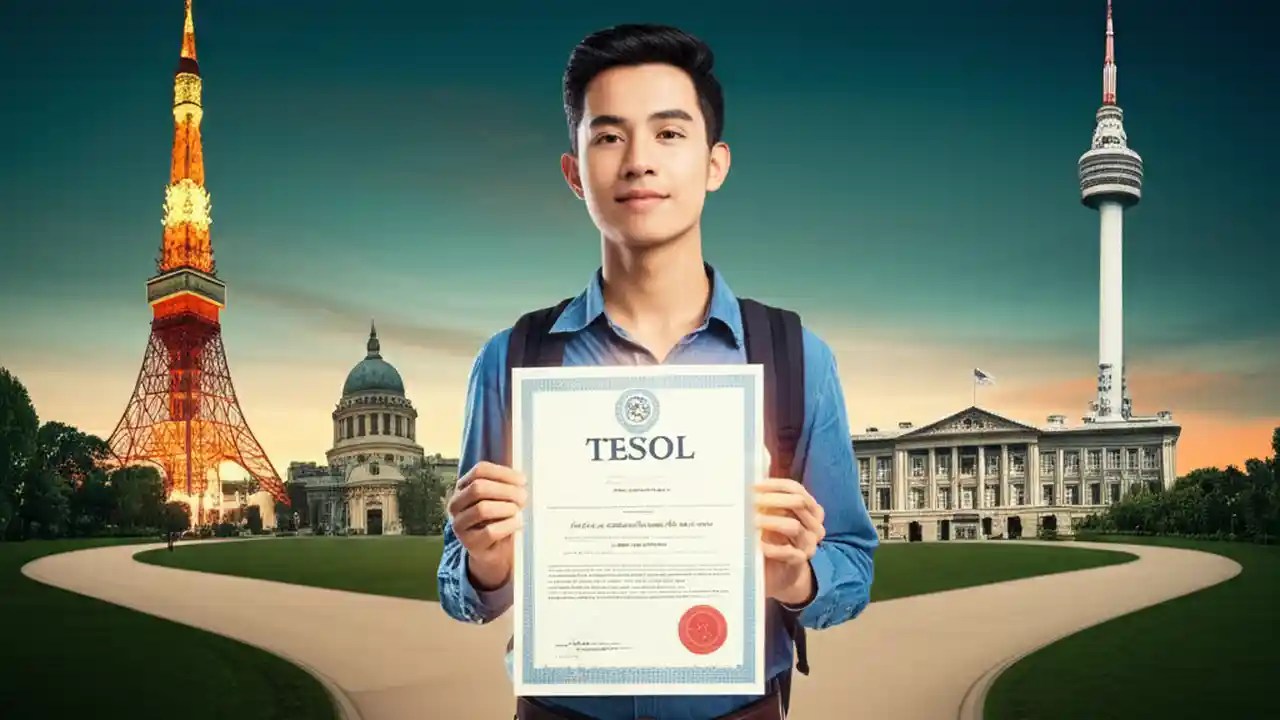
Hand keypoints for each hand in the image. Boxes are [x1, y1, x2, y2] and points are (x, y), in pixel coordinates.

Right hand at [447, 461, 526, 590]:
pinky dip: (508, 525)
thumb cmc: (497, 519)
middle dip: (505, 490)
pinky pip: (490, 531)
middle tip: (523, 496)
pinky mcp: (469, 543)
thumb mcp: (498, 498)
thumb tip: (521, 479)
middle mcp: (456, 505)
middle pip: (478, 488)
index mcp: (463, 488)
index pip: (479, 471)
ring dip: (506, 507)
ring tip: (517, 510)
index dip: (502, 473)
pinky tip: (517, 523)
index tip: (522, 480)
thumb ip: (505, 485)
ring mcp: (460, 525)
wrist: (492, 550)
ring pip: (482, 509)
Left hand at [755, 477, 824, 605]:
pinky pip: (790, 553)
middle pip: (799, 503)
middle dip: (774, 499)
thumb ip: (767, 500)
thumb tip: (748, 477)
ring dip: (771, 521)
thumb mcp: (773, 517)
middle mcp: (814, 525)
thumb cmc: (775, 539)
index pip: (797, 489)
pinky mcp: (800, 562)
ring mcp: (809, 544)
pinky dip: (773, 548)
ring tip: (753, 521)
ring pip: (794, 526)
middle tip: (752, 501)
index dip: (776, 485)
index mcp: (811, 509)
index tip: (755, 486)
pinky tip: (759, 545)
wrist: (781, 573)